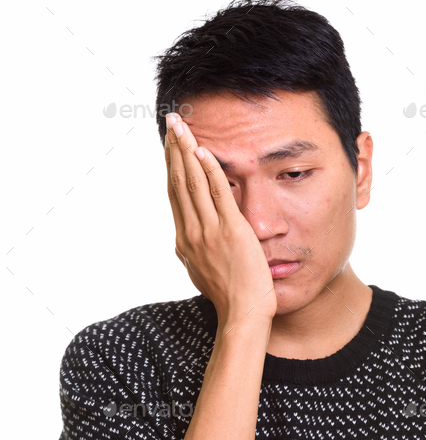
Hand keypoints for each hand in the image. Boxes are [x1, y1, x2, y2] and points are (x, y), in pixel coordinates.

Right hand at [165, 113, 276, 324]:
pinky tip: (203, 151)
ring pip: (193, 183)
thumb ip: (198, 252)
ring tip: (180, 126)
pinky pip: (217, 194)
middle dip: (173, 150)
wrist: (242, 315)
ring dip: (186, 150)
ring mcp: (208, 232)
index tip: (169, 146)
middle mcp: (191, 233)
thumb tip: (191, 242)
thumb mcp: (205, 272)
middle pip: (178, 182)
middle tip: (170, 123)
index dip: (171, 167)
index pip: (175, 195)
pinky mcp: (230, 231)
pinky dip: (209, 170)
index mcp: (185, 242)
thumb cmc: (231, 299)